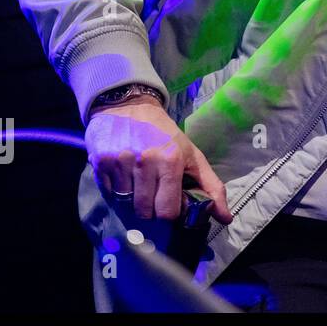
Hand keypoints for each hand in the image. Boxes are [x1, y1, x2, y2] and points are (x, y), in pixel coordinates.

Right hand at [85, 94, 232, 223]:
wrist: (128, 106)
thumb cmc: (164, 134)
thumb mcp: (192, 155)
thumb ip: (211, 186)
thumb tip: (226, 218)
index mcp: (171, 161)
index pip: (168, 210)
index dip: (170, 212)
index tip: (170, 203)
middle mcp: (145, 162)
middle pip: (145, 211)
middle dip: (151, 207)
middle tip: (154, 191)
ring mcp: (120, 163)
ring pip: (126, 204)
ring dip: (133, 198)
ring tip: (138, 180)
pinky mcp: (100, 163)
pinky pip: (109, 194)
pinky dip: (117, 190)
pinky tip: (123, 174)